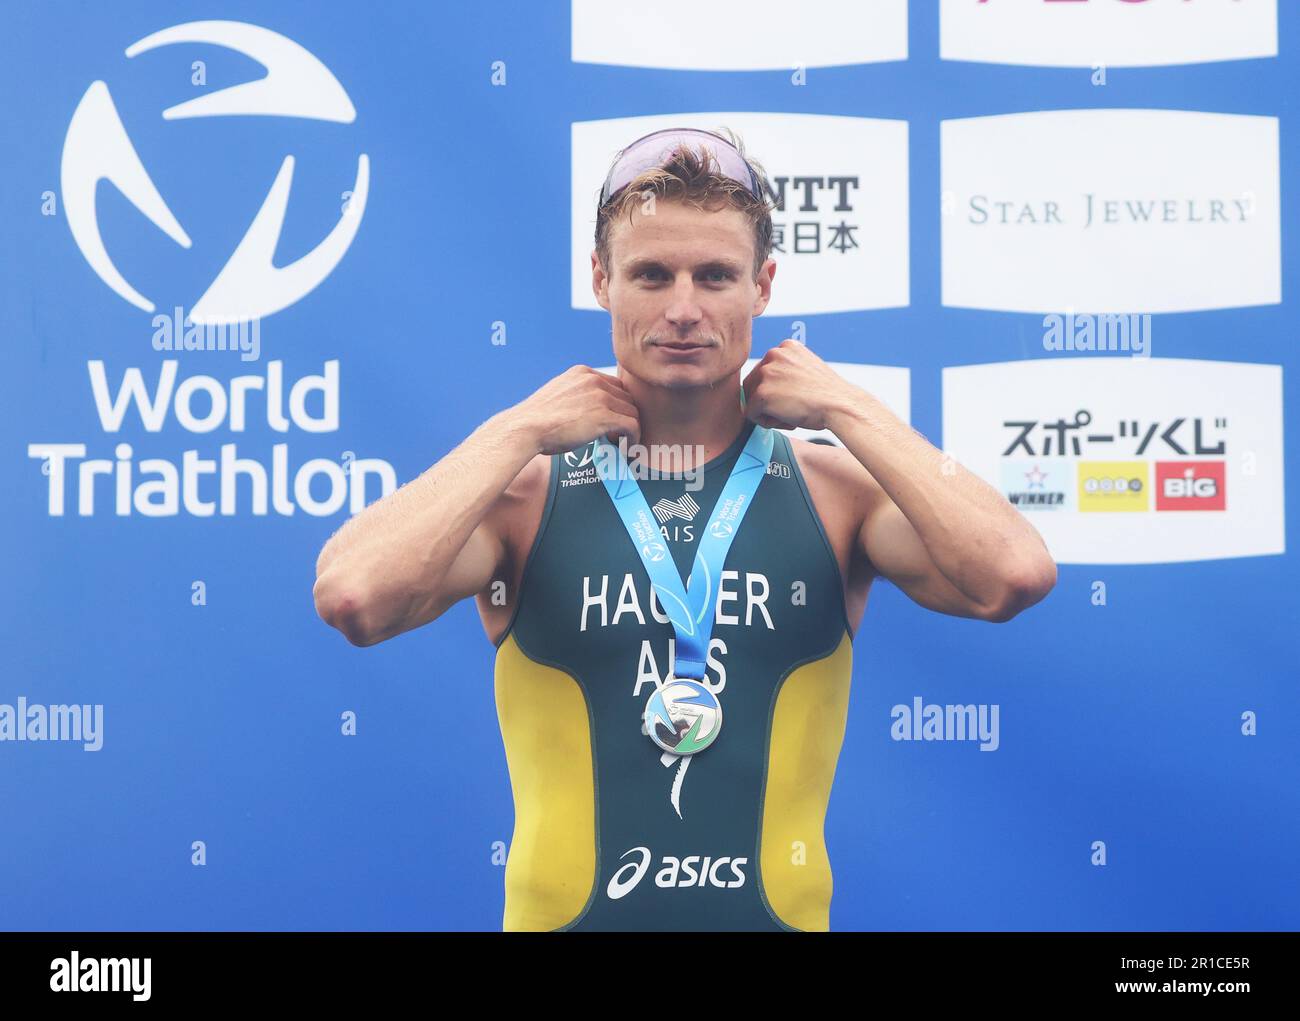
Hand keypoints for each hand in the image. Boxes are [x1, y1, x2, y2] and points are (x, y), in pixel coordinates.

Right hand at [511, 365, 640, 454]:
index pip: (614, 386)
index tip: (613, 420)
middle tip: (618, 434)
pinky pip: (633, 425)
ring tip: (621, 443)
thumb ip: (576, 396)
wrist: (526, 428)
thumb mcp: (558, 395)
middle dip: (625, 416)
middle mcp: (594, 380)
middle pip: (626, 398)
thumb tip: (587, 411)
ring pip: (632, 412)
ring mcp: (600, 397)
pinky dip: (634, 438)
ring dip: (629, 428)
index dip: (617, 405)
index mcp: (583, 373)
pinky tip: (627, 447)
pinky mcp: (605, 416)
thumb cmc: (536, 420)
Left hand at [741, 339, 859, 430]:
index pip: (766, 371)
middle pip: (754, 383)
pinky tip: (788, 420)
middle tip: (794, 408)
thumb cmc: (828, 395)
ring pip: (752, 399)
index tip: (798, 396)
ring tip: (791, 414)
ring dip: (768, 411)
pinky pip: (752, 414)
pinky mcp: (761, 393)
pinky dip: (767, 422)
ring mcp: (766, 373)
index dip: (779, 390)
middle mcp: (773, 354)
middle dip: (769, 401)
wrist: (840, 405)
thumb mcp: (806, 370)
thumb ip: (786, 372)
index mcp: (786, 347)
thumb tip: (764, 387)